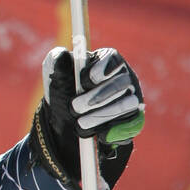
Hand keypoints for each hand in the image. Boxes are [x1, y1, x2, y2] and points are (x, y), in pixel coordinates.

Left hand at [29, 47, 144, 189]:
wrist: (66, 121)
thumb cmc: (63, 92)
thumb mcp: (55, 77)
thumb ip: (56, 63)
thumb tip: (62, 54)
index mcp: (106, 60)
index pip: (112, 60)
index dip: (99, 71)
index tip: (83, 82)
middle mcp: (124, 77)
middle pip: (121, 84)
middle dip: (96, 98)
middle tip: (74, 108)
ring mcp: (133, 98)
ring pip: (128, 105)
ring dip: (103, 116)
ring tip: (80, 124)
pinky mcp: (134, 119)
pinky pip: (134, 125)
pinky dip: (117, 131)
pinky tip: (101, 136)